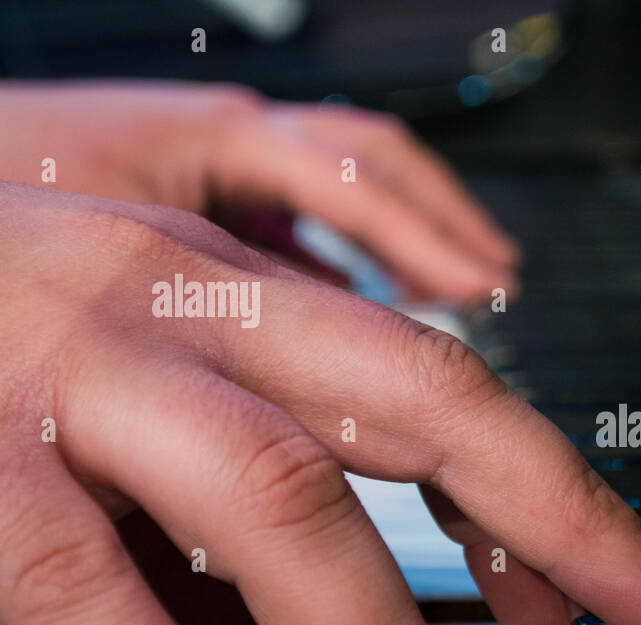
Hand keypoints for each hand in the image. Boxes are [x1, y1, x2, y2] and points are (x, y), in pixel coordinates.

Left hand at [0, 80, 517, 301]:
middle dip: (446, 222)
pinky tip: (375, 298)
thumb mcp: (122, 251)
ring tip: (464, 284)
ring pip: (351, 185)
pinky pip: (310, 214)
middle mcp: (233, 139)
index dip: (429, 236)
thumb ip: (221, 302)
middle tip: (499, 281)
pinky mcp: (211, 193)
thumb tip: (304, 377)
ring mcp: (225, 163)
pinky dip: (360, 252)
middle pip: (376, 165)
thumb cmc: (8, 187)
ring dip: (414, 234)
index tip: (482, 285)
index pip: (359, 179)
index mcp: (219, 138)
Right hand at [0, 184, 640, 624]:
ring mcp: (79, 377)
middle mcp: (185, 311)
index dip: (554, 490)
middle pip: (418, 400)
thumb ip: (264, 477)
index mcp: (244, 294)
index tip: (640, 582)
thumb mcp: (164, 363)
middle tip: (636, 623)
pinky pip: (78, 591)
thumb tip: (357, 623)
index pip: (450, 386)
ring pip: (274, 494)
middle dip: (549, 518)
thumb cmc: (4, 312)